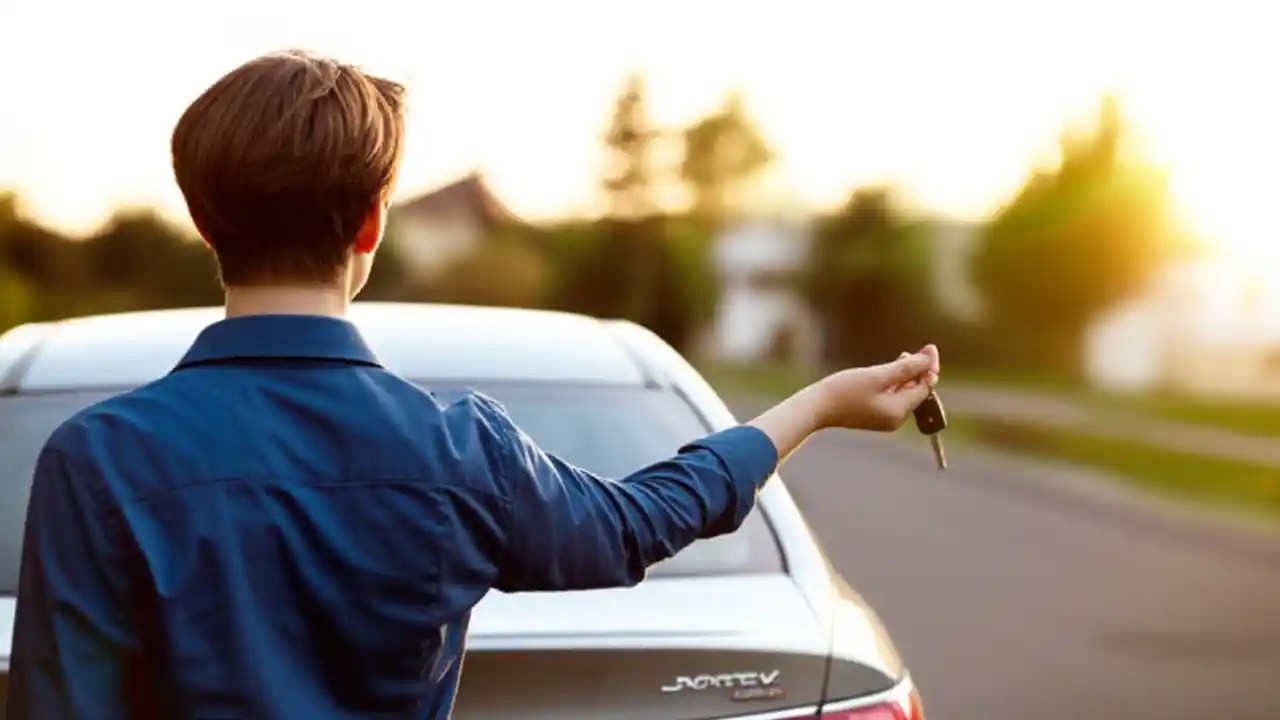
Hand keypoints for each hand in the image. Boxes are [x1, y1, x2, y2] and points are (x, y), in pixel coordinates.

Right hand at [815, 344, 940, 430]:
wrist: (816, 408)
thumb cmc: (845, 390)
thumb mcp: (878, 375)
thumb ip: (906, 368)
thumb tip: (928, 358)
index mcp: (899, 411)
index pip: (925, 387)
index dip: (930, 367)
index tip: (929, 347)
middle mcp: (895, 419)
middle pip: (917, 392)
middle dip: (919, 371)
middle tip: (919, 349)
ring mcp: (885, 419)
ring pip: (905, 394)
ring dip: (907, 375)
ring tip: (903, 356)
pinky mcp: (874, 415)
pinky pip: (893, 398)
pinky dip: (896, 383)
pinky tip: (890, 370)